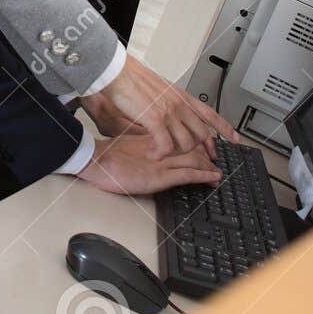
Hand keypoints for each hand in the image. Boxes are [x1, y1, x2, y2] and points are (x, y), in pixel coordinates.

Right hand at [76, 134, 220, 195]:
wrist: (94, 159)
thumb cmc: (104, 152)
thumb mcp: (126, 140)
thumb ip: (140, 140)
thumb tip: (147, 142)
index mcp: (153, 136)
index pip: (181, 135)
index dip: (195, 140)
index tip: (204, 145)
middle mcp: (161, 146)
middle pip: (192, 146)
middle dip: (206, 153)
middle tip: (215, 160)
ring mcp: (162, 161)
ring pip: (194, 159)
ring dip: (209, 166)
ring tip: (218, 172)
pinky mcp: (159, 175)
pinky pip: (187, 174)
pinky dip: (203, 176)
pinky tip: (212, 178)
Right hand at [89, 53, 238, 158]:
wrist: (118, 72)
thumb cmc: (132, 78)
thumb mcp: (160, 88)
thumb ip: (170, 101)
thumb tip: (173, 111)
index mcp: (182, 96)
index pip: (211, 114)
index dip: (225, 128)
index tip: (235, 139)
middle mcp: (180, 104)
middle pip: (201, 134)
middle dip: (197, 149)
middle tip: (190, 157)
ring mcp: (169, 112)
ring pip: (186, 143)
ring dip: (176, 153)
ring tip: (163, 153)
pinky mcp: (156, 120)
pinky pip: (167, 145)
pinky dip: (161, 153)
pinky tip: (153, 153)